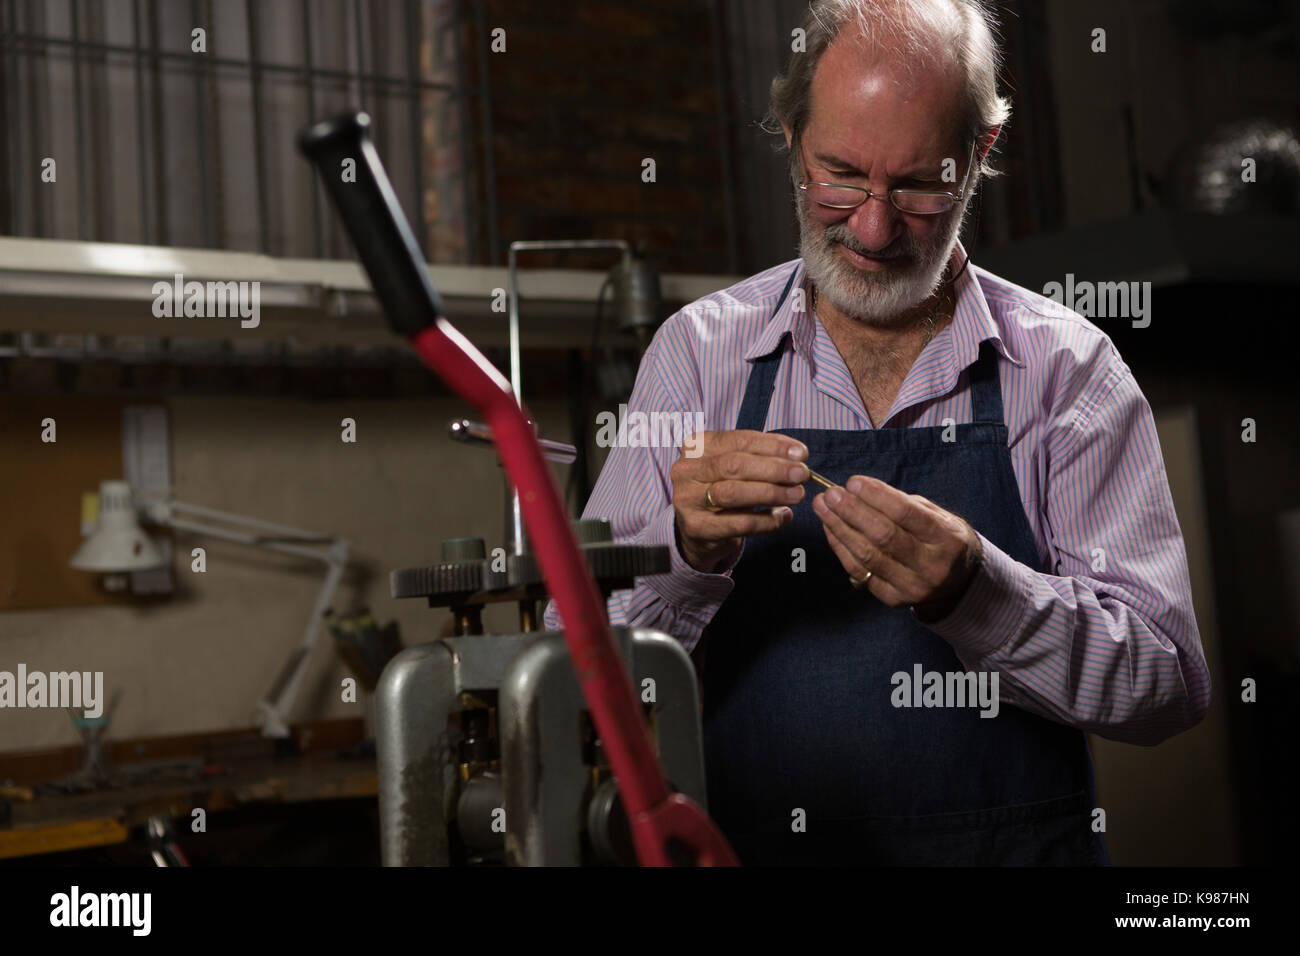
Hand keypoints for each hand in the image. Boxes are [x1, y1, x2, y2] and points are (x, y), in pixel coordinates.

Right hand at [671, 430, 809, 572]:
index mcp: (696, 446)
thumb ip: (761, 457)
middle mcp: (686, 470)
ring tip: (797, 494)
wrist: (697, 530)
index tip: (800, 453)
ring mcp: (688, 500)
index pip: (738, 440)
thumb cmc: (722, 489)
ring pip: (733, 493)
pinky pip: (738, 524)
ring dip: (771, 493)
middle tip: (802, 474)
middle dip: (774, 468)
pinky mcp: (697, 528)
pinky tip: (784, 516)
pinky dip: (766, 521)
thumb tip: (798, 456)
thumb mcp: (734, 467)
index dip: (772, 445)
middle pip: (734, 465)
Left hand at [811, 474, 981, 619]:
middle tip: (831, 494)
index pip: (906, 514)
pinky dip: (841, 547)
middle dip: (852, 512)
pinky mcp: (893, 599)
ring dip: (839, 528)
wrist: (957, 580)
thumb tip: (858, 490)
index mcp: (947, 539)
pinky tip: (830, 528)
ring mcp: (912, 587)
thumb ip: (901, 503)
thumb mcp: (935, 515)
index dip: (876, 496)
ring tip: (823, 507)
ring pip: (867, 556)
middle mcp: (931, 567)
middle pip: (883, 536)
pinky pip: (859, 571)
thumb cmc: (941, 537)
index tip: (853, 482)